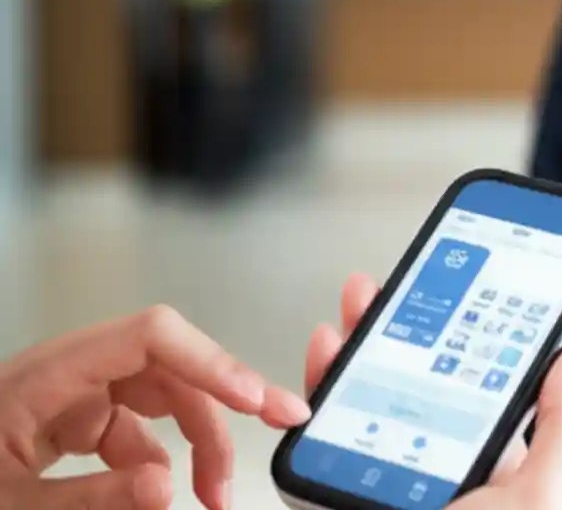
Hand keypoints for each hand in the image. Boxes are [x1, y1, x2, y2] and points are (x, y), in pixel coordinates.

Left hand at [0, 305, 311, 509]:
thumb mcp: (10, 506)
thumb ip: (90, 498)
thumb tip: (166, 484)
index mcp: (43, 376)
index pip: (151, 337)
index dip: (213, 361)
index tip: (258, 402)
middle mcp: (62, 377)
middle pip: (168, 370)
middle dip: (218, 414)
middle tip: (267, 443)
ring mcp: (66, 401)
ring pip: (160, 401)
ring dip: (197, 444)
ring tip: (213, 496)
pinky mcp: (67, 428)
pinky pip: (135, 433)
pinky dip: (162, 464)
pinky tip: (167, 494)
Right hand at [306, 274, 561, 509]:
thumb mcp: (537, 500)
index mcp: (490, 468)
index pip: (479, 387)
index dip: (471, 333)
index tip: (465, 285)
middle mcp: (435, 474)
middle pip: (414, 384)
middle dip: (400, 329)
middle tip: (393, 282)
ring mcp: (384, 486)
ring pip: (365, 405)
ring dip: (355, 351)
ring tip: (353, 308)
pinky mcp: (341, 496)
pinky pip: (323, 444)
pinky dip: (317, 399)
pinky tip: (323, 362)